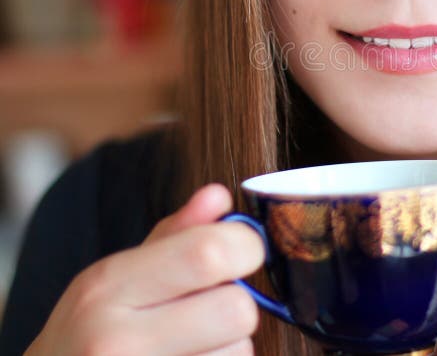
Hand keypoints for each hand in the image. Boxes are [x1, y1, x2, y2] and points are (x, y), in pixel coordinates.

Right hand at [26, 184, 264, 355]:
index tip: (240, 252)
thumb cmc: (90, 332)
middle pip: (237, 309)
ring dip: (230, 347)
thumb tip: (220, 196)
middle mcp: (115, 341)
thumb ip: (175, 235)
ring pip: (241, 351)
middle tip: (210, 309)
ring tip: (191, 347)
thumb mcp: (116, 277)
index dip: (245, 247)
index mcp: (107, 287)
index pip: (210, 253)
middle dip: (237, 305)